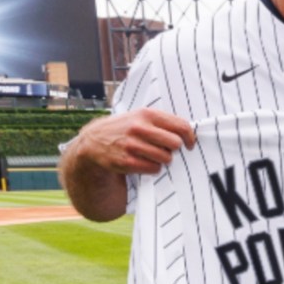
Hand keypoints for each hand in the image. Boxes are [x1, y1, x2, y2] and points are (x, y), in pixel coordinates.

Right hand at [74, 108, 195, 175]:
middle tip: (166, 149)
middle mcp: (139, 128)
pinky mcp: (126, 161)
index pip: (180, 126)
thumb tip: (188, 132)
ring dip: (163, 160)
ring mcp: (132, 145)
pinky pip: (154, 168)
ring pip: (166, 158)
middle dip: (174, 149)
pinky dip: (153, 168)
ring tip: (153, 155)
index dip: (190, 137)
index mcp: (146, 114)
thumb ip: (162, 122)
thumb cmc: (124, 128)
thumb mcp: (140, 117)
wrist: (93, 141)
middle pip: (175, 144)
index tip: (190, 144)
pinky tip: (144, 162)